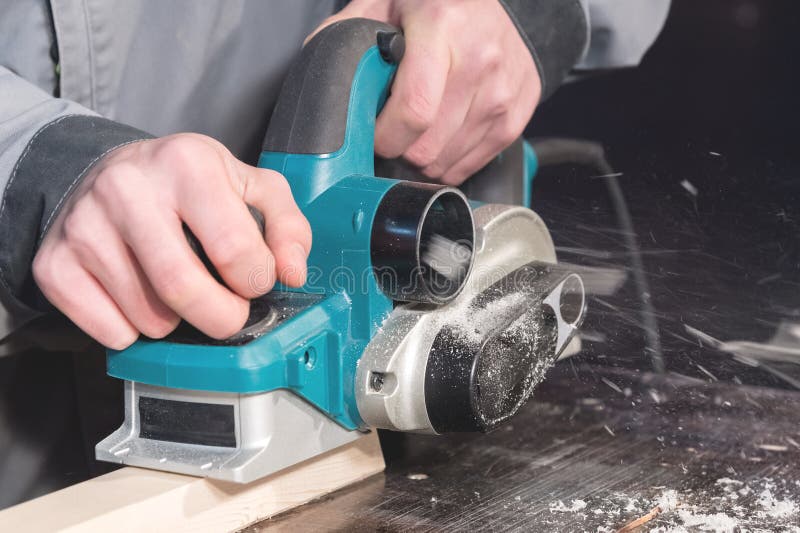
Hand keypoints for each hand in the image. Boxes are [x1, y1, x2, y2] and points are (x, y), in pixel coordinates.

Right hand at [33, 134, 311, 348]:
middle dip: (222, 317)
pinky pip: (108, 330)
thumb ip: (287, 227)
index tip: (252, 278)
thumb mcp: (252, 186)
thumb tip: (292, 273)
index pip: (237, 251)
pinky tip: (139, 297)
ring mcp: (84, 227)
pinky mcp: (53, 263)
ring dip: (177, 321)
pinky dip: (135, 331)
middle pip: (184, 290)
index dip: (256, 280)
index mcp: (187, 163)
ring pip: (148, 319)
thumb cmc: (189, 184)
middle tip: (229, 312)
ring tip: (177, 287)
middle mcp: (128, 189)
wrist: (108, 172)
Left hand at [310, 0, 540, 184]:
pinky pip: (474, 162)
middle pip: (429, 146)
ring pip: (449, 161)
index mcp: (441, 26)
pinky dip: (451, 161)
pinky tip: (444, 136)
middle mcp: (481, 58)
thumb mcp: (382, 4)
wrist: (490, 4)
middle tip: (395, 132)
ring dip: (425, 157)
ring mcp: (504, 88)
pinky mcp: (519, 110)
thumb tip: (320, 82)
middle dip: (401, 151)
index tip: (374, 135)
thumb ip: (347, 37)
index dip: (385, 137)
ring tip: (421, 130)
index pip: (413, 111)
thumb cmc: (434, 5)